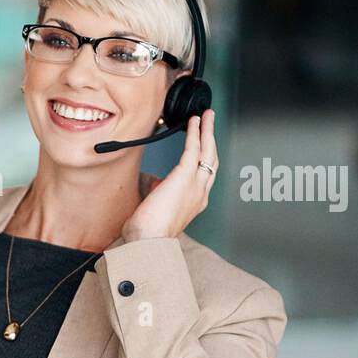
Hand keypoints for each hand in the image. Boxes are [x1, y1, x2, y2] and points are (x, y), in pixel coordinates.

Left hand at [123, 109, 217, 240]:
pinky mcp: (184, 177)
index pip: (203, 175)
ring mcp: (195, 185)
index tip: (201, 145)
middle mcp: (199, 193)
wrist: (148, 241)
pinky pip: (193, 149)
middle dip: (211, 139)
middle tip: (210, 122)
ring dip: (207, 131)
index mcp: (193, 202)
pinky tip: (194, 122)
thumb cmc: (147, 233)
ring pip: (207, 151)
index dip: (204, 158)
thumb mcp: (153, 208)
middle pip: (211, 159)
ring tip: (206, 115)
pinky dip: (195, 133)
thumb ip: (156, 192)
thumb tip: (152, 180)